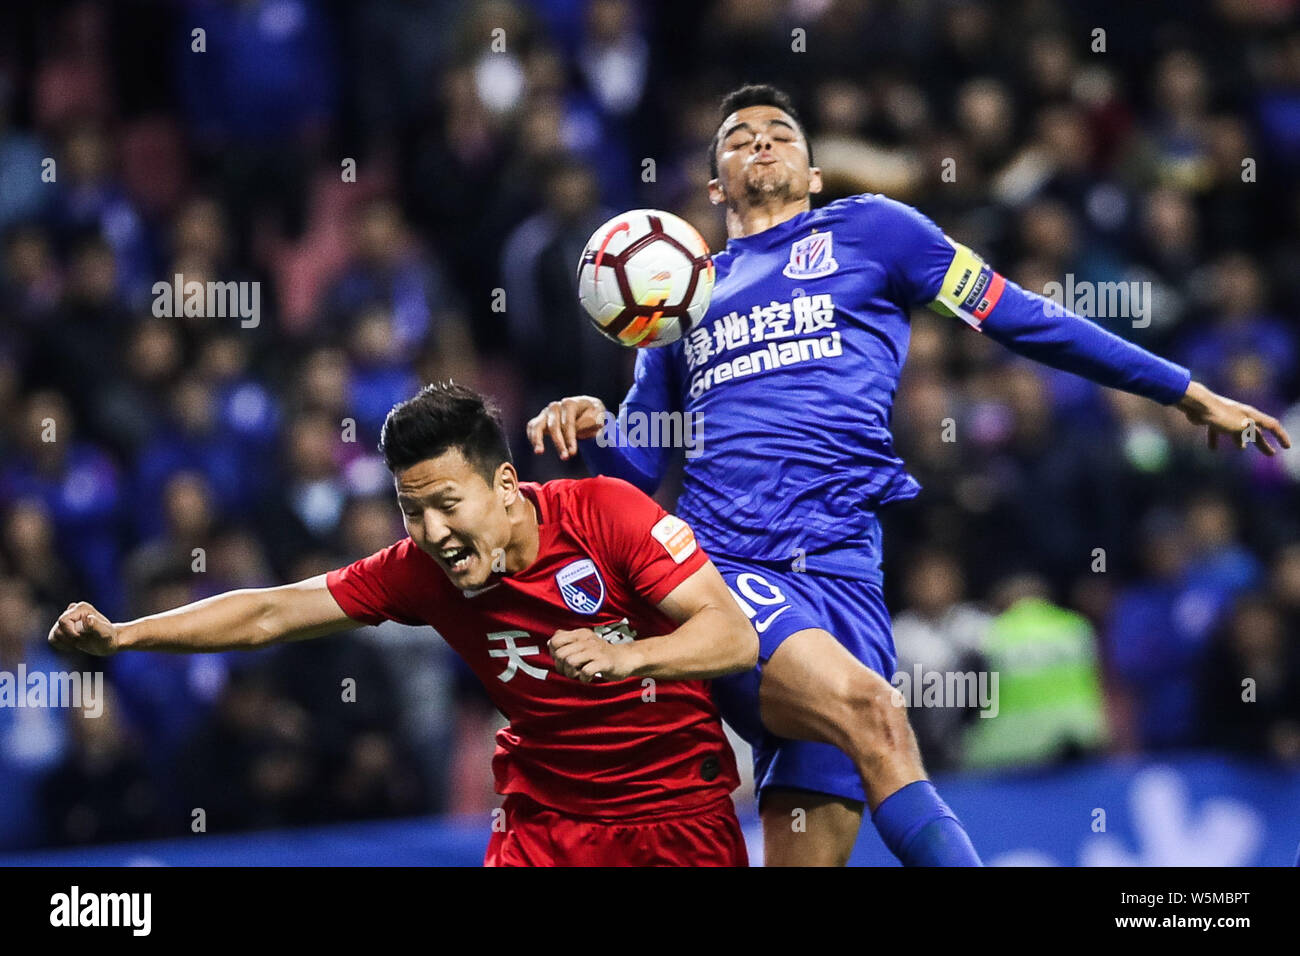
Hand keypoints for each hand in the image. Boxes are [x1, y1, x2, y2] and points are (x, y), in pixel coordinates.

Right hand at [48, 602, 120, 655]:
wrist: (108, 642)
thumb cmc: (108, 638)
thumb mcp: (104, 633)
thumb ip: (96, 626)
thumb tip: (88, 619)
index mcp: (82, 608)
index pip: (63, 620)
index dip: (70, 632)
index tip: (82, 637)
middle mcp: (73, 610)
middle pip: (57, 628)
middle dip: (69, 638)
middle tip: (83, 639)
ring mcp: (67, 619)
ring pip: (54, 634)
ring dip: (66, 642)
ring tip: (79, 641)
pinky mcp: (64, 628)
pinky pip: (53, 638)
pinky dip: (61, 644)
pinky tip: (73, 644)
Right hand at [526, 396, 606, 459]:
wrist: (585, 411)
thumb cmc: (592, 415)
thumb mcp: (598, 417)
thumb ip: (595, 422)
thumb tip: (598, 424)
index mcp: (570, 403)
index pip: (568, 423)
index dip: (570, 439)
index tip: (573, 452)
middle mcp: (555, 406)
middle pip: (553, 426)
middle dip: (559, 443)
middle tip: (565, 457)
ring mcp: (546, 412)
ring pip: (538, 425)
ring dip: (538, 439)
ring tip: (539, 452)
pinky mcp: (541, 419)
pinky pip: (532, 427)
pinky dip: (532, 437)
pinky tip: (537, 449)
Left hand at [548, 628, 638, 682]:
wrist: (625, 658)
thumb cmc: (601, 653)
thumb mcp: (584, 641)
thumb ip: (567, 639)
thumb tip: (550, 642)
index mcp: (580, 634)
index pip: (556, 640)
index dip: (554, 654)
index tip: (563, 661)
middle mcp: (587, 640)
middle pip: (561, 654)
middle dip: (562, 667)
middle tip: (571, 671)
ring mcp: (596, 651)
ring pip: (570, 662)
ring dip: (571, 673)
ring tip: (579, 674)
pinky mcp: (604, 662)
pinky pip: (586, 671)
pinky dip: (584, 678)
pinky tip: (588, 678)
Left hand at [1176, 381, 1291, 454]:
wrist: (1198, 404)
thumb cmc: (1221, 415)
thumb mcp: (1241, 426)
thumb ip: (1250, 431)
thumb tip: (1254, 436)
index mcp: (1251, 416)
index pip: (1272, 425)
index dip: (1281, 436)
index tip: (1287, 447)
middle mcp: (1241, 415)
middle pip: (1255, 431)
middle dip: (1263, 443)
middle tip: (1270, 454)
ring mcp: (1227, 417)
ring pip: (1236, 431)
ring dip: (1240, 441)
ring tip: (1242, 449)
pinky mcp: (1213, 419)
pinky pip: (1217, 431)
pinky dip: (1216, 440)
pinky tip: (1212, 449)